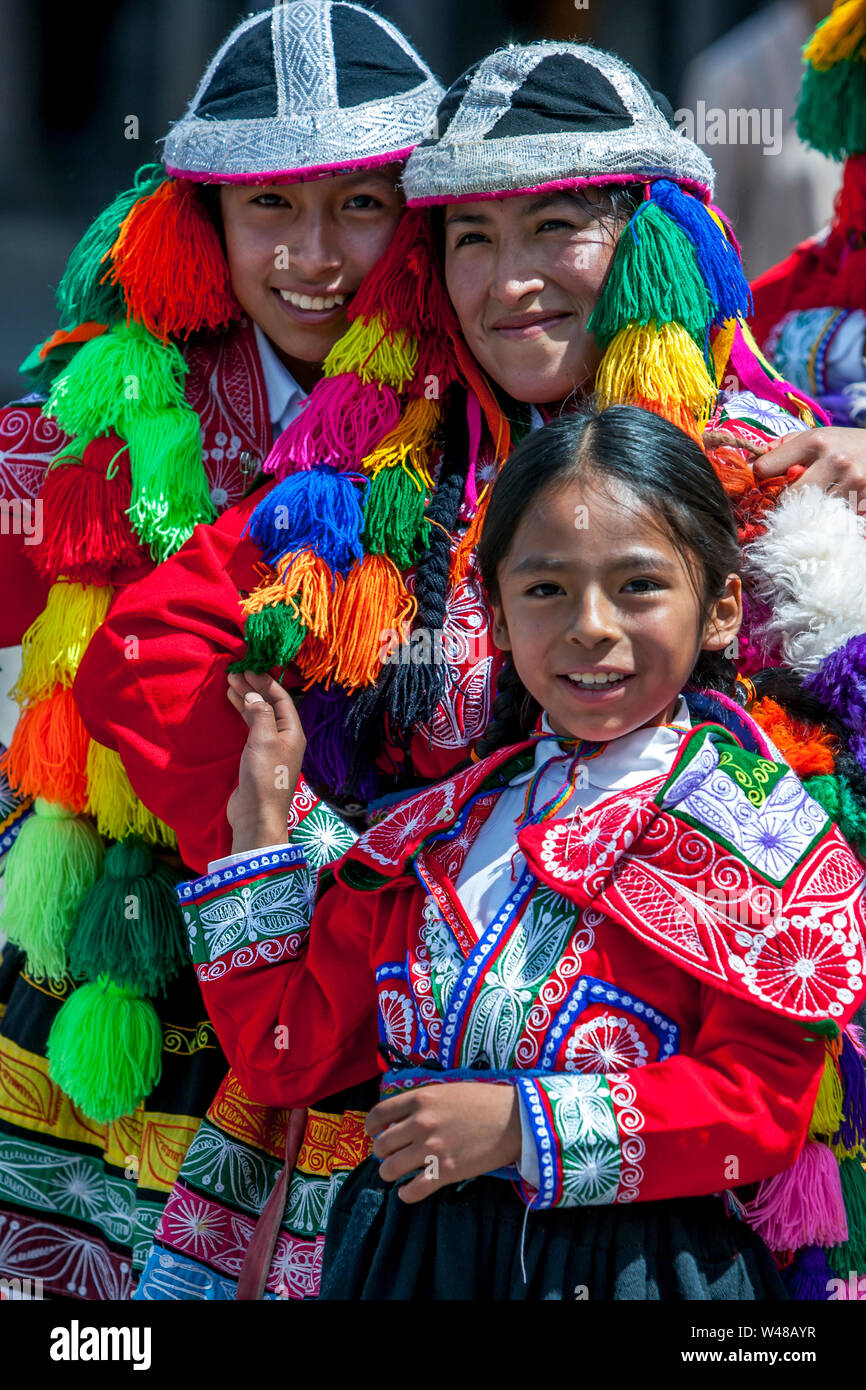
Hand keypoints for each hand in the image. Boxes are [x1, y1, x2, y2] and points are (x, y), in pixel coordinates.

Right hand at [225, 670, 305, 853]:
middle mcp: (285, 737)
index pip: (282, 698)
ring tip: (230, 683)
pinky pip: (251, 728)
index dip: (266, 682)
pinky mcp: (257, 757)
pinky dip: (242, 714)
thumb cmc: (265, 776)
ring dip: (246, 699)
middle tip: (235, 672)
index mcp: (293, 732)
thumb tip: (255, 694)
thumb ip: (260, 713)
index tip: (248, 669)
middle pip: (270, 705)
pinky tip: (233, 704)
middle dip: (254, 688)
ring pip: (259, 715)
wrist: (256, 815)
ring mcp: (271, 748)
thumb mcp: (263, 740)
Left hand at [366, 1082, 521, 1203]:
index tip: (374, 1133)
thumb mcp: (447, 1090)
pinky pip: (413, 1191)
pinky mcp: (445, 1172)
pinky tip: (407, 1192)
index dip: (371, 1126)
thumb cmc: (484, 1101)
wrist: (515, 1120)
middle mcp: (420, 1123)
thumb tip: (400, 1116)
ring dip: (390, 1173)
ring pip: (390, 1169)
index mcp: (421, 1099)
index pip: (379, 1114)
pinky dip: (406, 1194)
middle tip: (391, 1154)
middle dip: (382, 1152)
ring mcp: (431, 1149)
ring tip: (397, 1173)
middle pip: (382, 1145)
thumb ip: (422, 1102)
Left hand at [754, 427, 865, 511]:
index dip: (762, 477)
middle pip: (787, 497)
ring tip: (821, 499)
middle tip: (795, 496)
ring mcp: (852, 483)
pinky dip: (830, 517)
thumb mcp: (820, 435)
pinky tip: (837, 504)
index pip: (767, 467)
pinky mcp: (864, 502)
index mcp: (815, 441)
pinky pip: (832, 520)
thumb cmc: (848, 443)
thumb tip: (752, 462)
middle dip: (787, 500)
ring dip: (810, 511)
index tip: (766, 480)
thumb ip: (787, 446)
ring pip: (810, 513)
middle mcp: (834, 460)